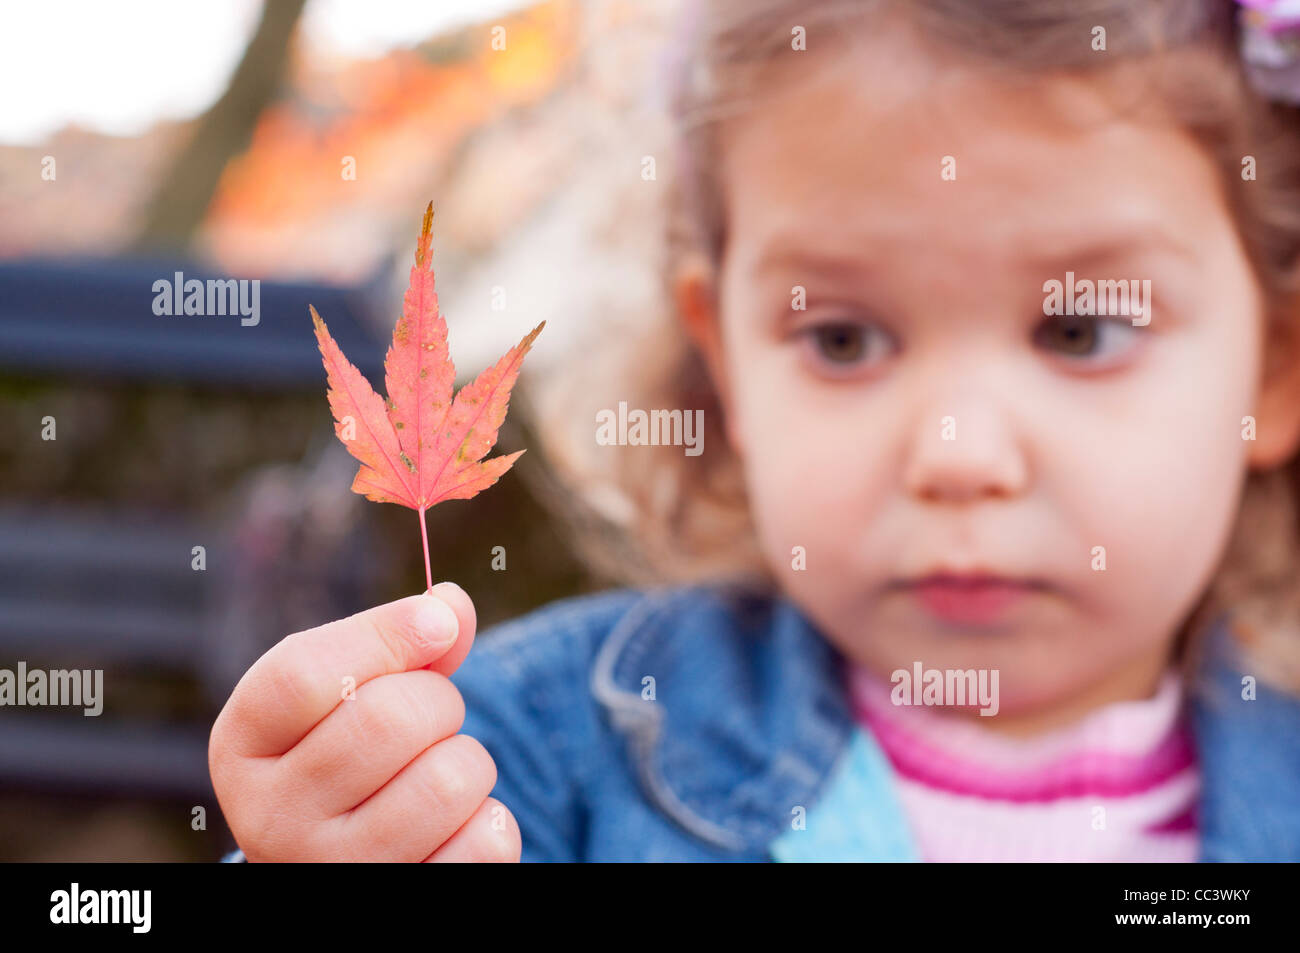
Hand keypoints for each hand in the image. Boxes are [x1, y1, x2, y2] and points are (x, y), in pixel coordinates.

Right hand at [208, 582, 519, 860]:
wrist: (344, 864)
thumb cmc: (354, 760)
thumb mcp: (354, 695)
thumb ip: (402, 643)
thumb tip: (450, 606)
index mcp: (243, 746)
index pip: (302, 673)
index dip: (386, 633)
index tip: (436, 623)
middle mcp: (269, 819)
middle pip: (388, 719)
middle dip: (439, 701)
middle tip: (432, 721)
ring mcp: (329, 873)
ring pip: (448, 780)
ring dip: (469, 763)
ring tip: (438, 778)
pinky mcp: (394, 904)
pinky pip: (483, 841)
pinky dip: (488, 822)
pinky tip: (453, 830)